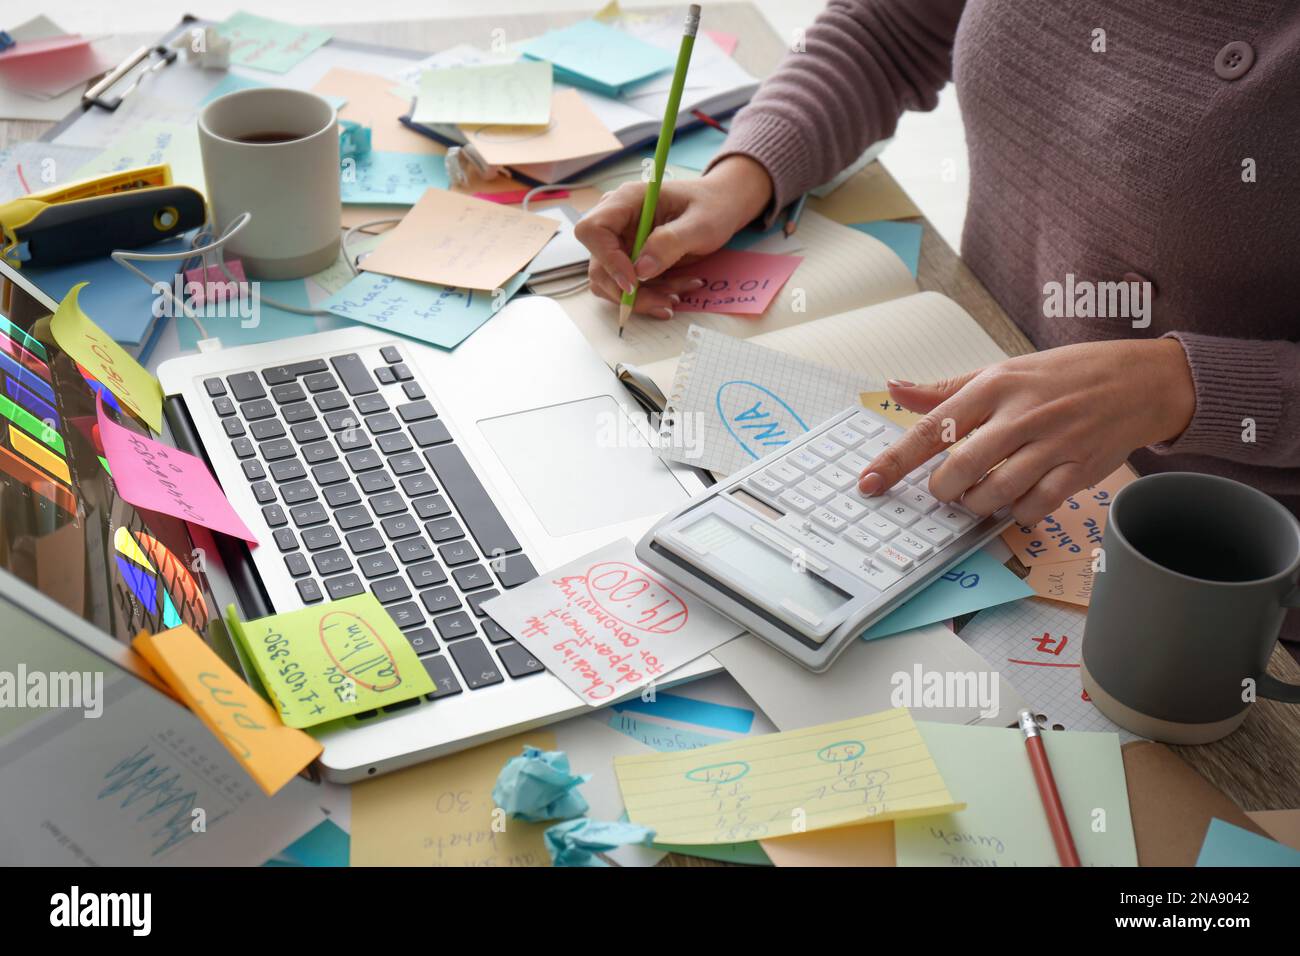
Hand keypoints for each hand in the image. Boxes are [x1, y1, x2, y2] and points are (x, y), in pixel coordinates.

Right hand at [574, 155, 772, 317]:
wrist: (720, 207)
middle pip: (599, 265)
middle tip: (665, 302)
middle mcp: (616, 221)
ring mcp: (620, 242)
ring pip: (611, 283)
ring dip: (642, 298)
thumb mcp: (701, 223)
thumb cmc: (712, 206)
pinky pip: (627, 288)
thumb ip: (671, 242)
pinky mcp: (629, 260)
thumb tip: (641, 270)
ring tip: (676, 296)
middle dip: (629, 292)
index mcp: (626, 200)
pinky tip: (673, 292)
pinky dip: (649, 297)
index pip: (592, 230)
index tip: (635, 281)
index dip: (607, 259)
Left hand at [857, 339, 1195, 525]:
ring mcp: (1052, 443)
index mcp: (994, 386)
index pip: (932, 429)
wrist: (1139, 380)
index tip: (869, 483)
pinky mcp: (1078, 469)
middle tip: (946, 489)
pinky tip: (1016, 499)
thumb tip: (895, 388)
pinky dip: (1018, 512)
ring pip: (996, 492)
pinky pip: (1036, 506)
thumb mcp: (1002, 370)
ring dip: (978, 504)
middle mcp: (1021, 414)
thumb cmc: (1062, 376)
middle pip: (961, 469)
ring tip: (979, 494)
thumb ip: (946, 390)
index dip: (895, 461)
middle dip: (944, 490)